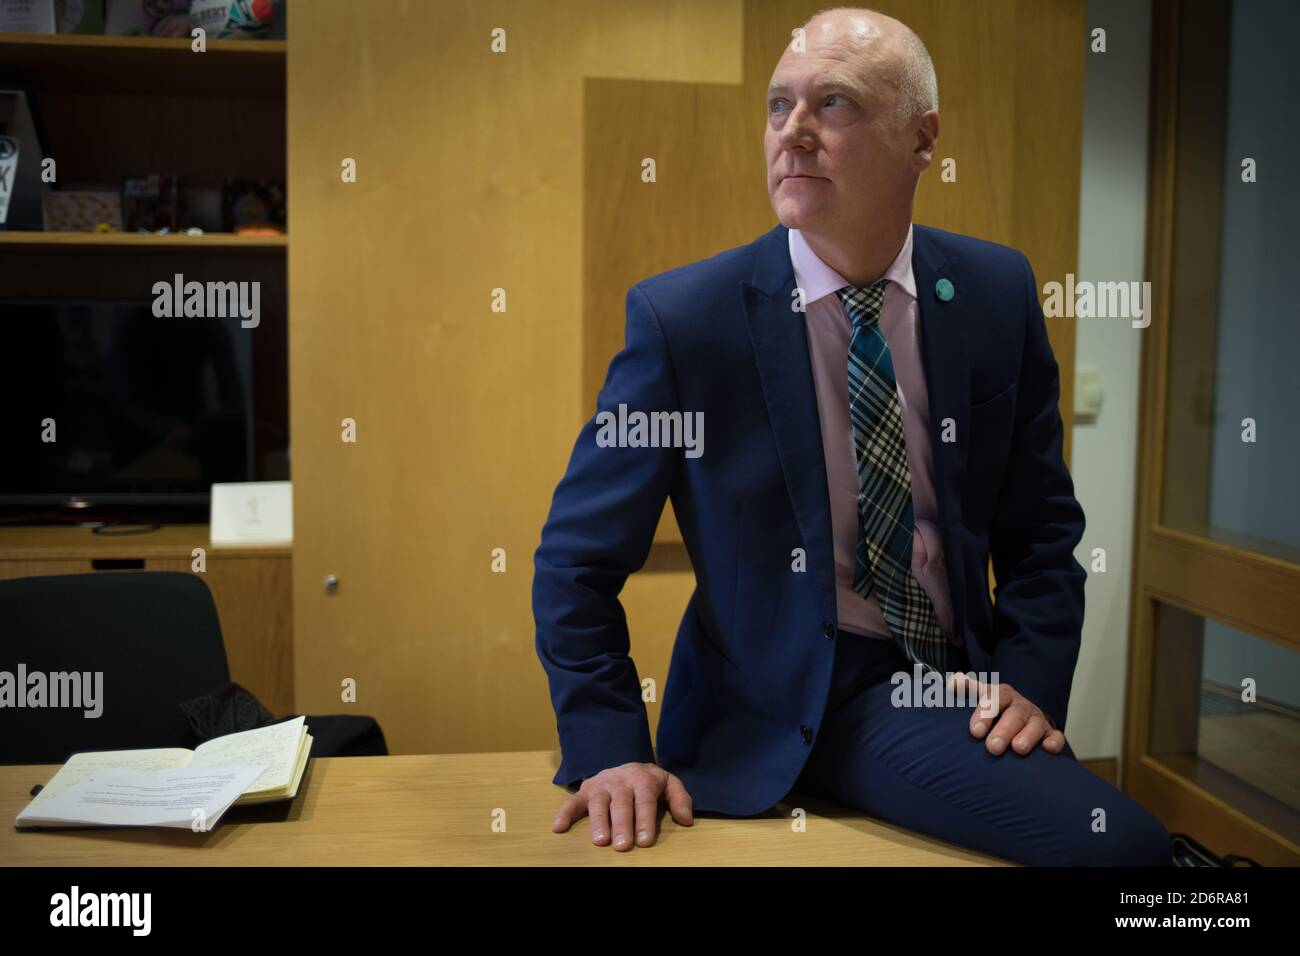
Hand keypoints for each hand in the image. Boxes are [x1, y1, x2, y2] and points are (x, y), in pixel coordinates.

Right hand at [551, 761, 693, 849]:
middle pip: (621, 804)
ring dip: (598, 822)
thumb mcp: (669, 783)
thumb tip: (686, 820)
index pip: (644, 801)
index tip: (645, 840)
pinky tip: (558, 827)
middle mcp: (621, 780)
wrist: (626, 763)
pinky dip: (564, 813)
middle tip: (622, 846)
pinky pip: (573, 800)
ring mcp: (602, 784)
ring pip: (598, 803)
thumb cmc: (649, 781)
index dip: (645, 821)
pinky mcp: (586, 789)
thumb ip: (680, 799)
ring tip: (600, 841)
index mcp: (643, 779)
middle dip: (621, 825)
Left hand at [948, 673, 1065, 756]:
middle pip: (1014, 715)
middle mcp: (1020, 705)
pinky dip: (1054, 742)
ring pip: (1035, 725)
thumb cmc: (991, 710)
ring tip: (1017, 749)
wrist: (1014, 715)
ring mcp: (1036, 719)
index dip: (985, 713)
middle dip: (1004, 730)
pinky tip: (1049, 748)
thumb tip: (954, 682)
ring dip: (1027, 736)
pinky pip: (1056, 736)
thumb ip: (966, 690)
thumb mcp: (977, 697)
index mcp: (1001, 695)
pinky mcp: (1049, 733)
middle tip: (993, 747)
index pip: (994, 698)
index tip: (976, 731)